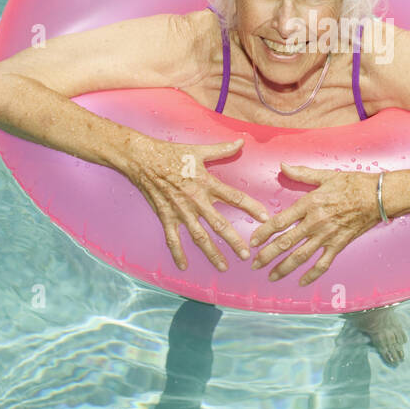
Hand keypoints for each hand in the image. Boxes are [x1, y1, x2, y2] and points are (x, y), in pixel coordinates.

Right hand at [117, 134, 270, 272]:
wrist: (143, 159)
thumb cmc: (172, 153)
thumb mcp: (198, 150)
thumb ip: (222, 149)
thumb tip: (241, 142)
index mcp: (206, 183)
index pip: (234, 197)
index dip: (251, 207)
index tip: (265, 218)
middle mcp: (196, 200)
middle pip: (219, 224)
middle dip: (233, 241)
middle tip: (246, 255)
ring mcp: (180, 211)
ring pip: (199, 236)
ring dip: (211, 252)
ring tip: (223, 266)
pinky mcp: (165, 216)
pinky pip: (172, 238)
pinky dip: (177, 253)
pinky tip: (184, 266)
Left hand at [249, 163, 381, 284]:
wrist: (378, 197)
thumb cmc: (353, 184)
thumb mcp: (326, 175)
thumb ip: (302, 173)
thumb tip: (283, 165)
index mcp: (309, 204)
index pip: (280, 221)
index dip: (264, 232)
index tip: (253, 241)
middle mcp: (315, 222)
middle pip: (286, 242)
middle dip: (268, 255)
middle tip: (255, 264)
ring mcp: (327, 236)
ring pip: (301, 256)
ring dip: (284, 268)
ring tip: (271, 276)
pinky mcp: (339, 245)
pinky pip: (322, 263)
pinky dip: (312, 274)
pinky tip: (301, 282)